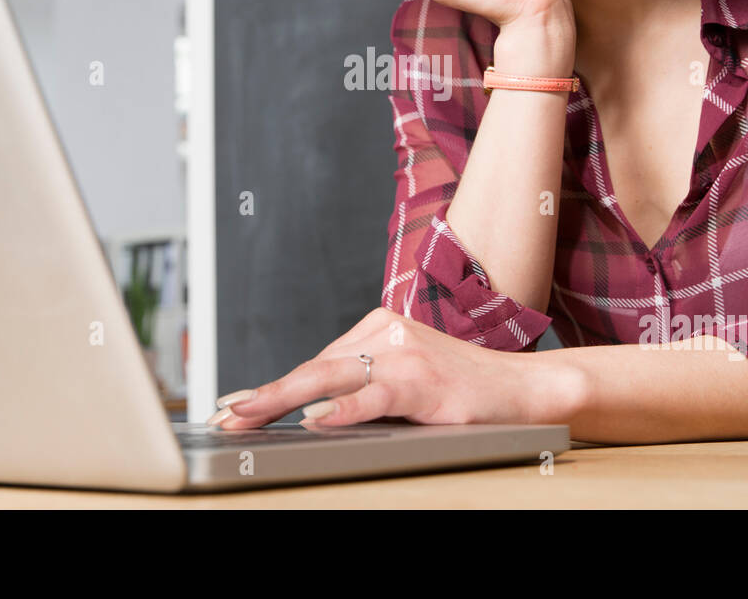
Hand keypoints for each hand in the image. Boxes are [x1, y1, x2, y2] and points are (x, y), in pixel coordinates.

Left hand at [209, 307, 579, 429]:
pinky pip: (373, 395)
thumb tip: (306, 409)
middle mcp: (386, 332)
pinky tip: (315, 421)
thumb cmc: (463, 388)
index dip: (272, 386)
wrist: (523, 389)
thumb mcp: (405, 376)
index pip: (315, 360)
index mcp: (378, 327)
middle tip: (225, 414)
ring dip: (283, 400)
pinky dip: (342, 409)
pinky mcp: (424, 381)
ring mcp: (405, 354)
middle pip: (313, 366)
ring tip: (248, 416)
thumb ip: (362, 382)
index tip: (233, 403)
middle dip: (264, 394)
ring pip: (331, 377)